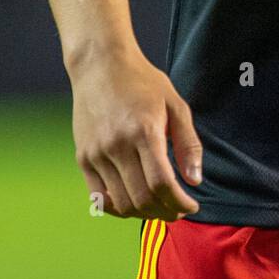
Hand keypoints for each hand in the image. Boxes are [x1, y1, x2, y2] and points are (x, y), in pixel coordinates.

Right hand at [71, 46, 201, 220]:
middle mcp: (117, 145)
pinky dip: (118, 209)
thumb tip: (195, 180)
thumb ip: (188, 143)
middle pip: (142, 198)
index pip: (162, 183)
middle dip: (165, 211)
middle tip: (178, 210)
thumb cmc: (142, 82)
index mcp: (144, 131)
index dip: (179, 201)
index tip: (192, 205)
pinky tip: (133, 205)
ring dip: (144, 214)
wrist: (100, 65)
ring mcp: (97, 153)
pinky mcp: (83, 158)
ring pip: (121, 203)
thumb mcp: (175, 104)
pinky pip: (98, 197)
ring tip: (159, 208)